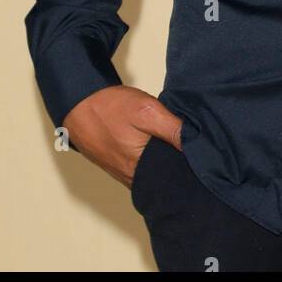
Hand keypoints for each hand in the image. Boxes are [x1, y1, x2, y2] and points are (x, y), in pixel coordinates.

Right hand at [61, 85, 184, 188]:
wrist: (79, 102)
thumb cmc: (110, 107)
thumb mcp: (147, 111)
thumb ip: (172, 129)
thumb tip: (196, 144)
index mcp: (140, 169)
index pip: (174, 178)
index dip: (191, 168)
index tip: (203, 155)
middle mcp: (131, 178)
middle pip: (164, 178)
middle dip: (179, 166)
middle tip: (193, 148)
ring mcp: (123, 173)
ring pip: (153, 174)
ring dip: (165, 163)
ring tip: (177, 147)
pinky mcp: (117, 166)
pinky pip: (141, 169)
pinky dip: (152, 160)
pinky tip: (159, 146)